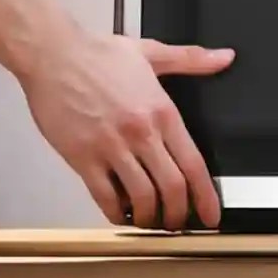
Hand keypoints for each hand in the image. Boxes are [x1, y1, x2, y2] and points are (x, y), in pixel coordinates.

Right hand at [17, 31, 234, 230]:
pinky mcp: (82, 157)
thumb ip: (192, 60)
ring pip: (141, 197)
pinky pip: (104, 196)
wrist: (52, 54)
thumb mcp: (153, 53)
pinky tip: (119, 213)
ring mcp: (111, 147)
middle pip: (172, 187)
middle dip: (179, 214)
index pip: (194, 164)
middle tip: (179, 224)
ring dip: (149, 218)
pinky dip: (115, 212)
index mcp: (163, 112)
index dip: (206, 196)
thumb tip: (224, 57)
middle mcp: (141, 133)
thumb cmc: (97, 54)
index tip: (211, 214)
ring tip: (150, 221)